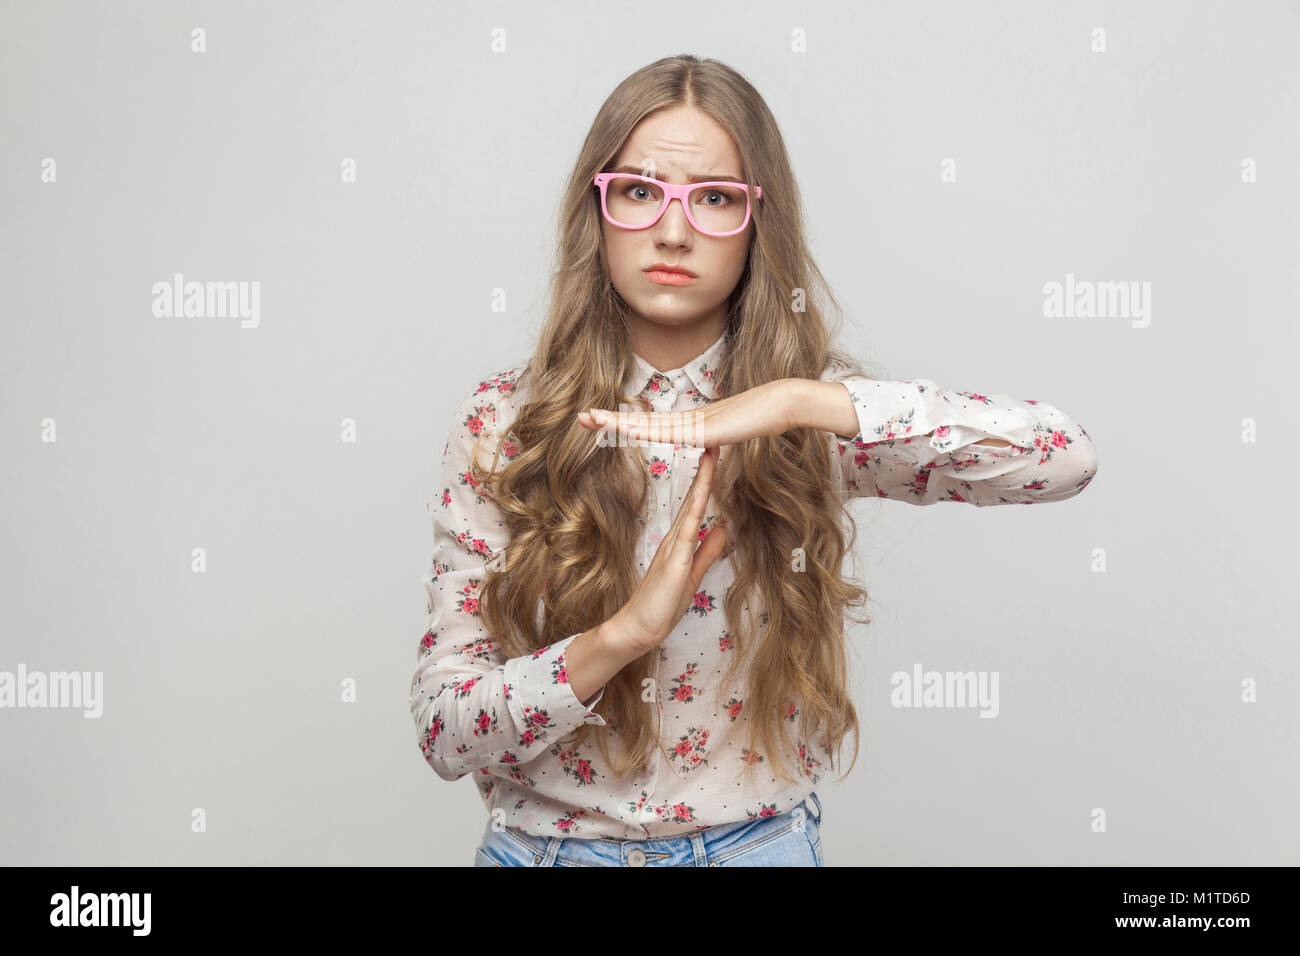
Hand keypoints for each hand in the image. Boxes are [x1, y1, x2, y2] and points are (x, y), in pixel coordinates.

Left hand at [576, 379, 797, 450]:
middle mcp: (688, 419)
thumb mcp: (732, 433)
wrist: (784, 402)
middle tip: (581, 418)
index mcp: (691, 422)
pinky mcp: (706, 428)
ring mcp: (696, 422)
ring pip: (649, 425)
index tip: (600, 422)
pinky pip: (671, 432)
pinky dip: (647, 431)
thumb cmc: (763, 417)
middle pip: (642, 421)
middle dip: (610, 419)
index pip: (650, 425)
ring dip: (619, 423)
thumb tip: (708, 445)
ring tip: (591, 420)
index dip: (624, 422)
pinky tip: (627, 430)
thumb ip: (717, 437)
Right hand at [610, 445, 728, 655]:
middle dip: (706, 468)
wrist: (639, 628)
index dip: (707, 479)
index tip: (716, 455)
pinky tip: (704, 492)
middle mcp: (675, 537)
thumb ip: (707, 551)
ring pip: (692, 505)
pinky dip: (696, 507)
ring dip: (703, 479)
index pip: (697, 503)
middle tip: (716, 438)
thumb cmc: (662, 605)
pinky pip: (688, 528)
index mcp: (680, 540)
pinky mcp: (674, 560)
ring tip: (713, 453)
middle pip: (694, 496)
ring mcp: (673, 546)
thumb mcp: (692, 573)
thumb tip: (723, 528)